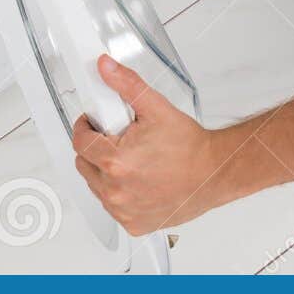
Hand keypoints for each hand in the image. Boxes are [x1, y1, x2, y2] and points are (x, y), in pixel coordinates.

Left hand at [71, 56, 232, 235]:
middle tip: (120, 140)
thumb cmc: (190, 147)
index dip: (87, 127)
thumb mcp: (157, 108)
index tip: (95, 123)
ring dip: (107, 171)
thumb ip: (127, 85)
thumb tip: (106, 69)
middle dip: (97, 148)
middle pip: (84, 164)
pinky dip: (121, 193)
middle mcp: (115, 190)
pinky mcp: (132, 224)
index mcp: (115, 161)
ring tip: (135, 159)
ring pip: (96, 186)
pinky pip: (112, 206)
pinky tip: (141, 180)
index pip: (79, 141)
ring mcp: (122, 210)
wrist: (214, 173)